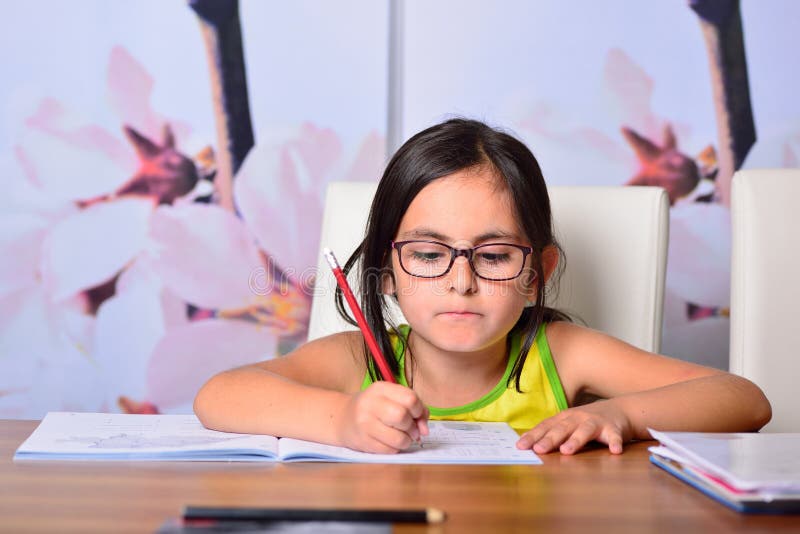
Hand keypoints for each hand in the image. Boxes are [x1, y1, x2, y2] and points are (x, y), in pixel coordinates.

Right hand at [338, 382, 428, 453]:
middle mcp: (370, 403)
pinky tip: (392, 443)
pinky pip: (389, 450)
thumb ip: (413, 408)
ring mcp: (364, 423)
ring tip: (404, 438)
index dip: (419, 410)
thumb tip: (424, 430)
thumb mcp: (391, 398)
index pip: (409, 398)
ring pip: (398, 438)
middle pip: (402, 416)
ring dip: (407, 441)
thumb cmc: (374, 408)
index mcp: (380, 389)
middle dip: (412, 427)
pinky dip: (396, 448)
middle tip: (412, 430)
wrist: (343, 419)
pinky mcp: (363, 441)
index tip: (417, 416)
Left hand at [516, 400, 631, 454]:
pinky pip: (614, 436)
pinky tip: (615, 451)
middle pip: (562, 428)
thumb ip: (552, 432)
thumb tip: (528, 444)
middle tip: (539, 449)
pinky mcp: (614, 429)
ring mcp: (596, 422)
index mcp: (564, 418)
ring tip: (567, 451)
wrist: (619, 409)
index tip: (521, 446)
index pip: (546, 427)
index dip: (533, 436)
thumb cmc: (587, 420)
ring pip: (584, 431)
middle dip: (550, 439)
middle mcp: (578, 418)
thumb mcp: (568, 424)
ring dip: (576, 440)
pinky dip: (614, 442)